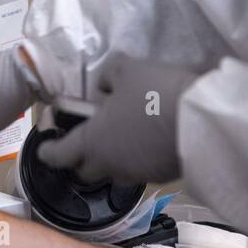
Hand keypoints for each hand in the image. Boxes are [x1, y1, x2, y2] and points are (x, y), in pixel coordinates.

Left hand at [37, 55, 199, 184]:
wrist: (202, 120)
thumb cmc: (155, 94)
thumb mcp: (126, 71)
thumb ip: (108, 77)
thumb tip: (104, 88)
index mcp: (93, 142)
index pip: (60, 155)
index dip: (49, 151)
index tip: (45, 149)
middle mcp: (110, 164)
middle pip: (85, 171)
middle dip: (80, 160)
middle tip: (83, 144)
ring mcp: (137, 174)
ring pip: (115, 172)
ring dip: (112, 160)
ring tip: (121, 141)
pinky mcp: (162, 176)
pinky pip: (142, 170)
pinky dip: (139, 159)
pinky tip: (149, 143)